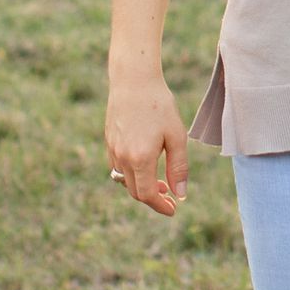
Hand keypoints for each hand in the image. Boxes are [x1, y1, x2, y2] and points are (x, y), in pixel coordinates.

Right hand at [105, 70, 188, 216]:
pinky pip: (118, 167)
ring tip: (160, 183)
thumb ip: (178, 168)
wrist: (133, 79)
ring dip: (141, 186)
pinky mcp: (109, 141)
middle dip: (153, 199)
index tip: (173, 209)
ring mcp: (112, 149)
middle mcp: (122, 158)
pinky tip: (145, 165)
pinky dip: (131, 174)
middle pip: (135, 191)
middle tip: (170, 197)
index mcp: (139, 158)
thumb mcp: (176, 136)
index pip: (147, 195)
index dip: (161, 206)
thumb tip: (180, 194)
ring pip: (125, 180)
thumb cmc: (159, 105)